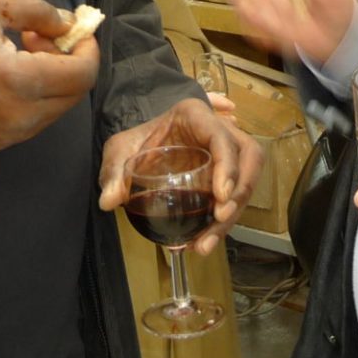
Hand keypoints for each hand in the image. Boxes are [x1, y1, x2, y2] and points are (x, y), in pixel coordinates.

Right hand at [0, 0, 98, 150]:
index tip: (75, 31)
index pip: (83, 73)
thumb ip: (36, 10)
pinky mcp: (2, 143)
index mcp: (21, 81)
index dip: (88, 49)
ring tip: (22, 54)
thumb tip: (68, 24)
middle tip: (40, 38)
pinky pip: (37, 119)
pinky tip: (11, 76)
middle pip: (76, 92)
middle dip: (69, 61)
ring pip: (59, 107)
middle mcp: (23, 115)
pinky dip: (37, 96)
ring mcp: (13, 134)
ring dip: (54, 79)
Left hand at [98, 99, 264, 256]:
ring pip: (247, 178)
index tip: (220, 197)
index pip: (221, 136)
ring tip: (207, 242)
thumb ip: (113, 173)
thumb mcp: (119, 151)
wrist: (140, 145)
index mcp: (195, 116)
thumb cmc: (135, 141)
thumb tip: (109, 201)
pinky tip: (204, 241)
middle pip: (248, 157)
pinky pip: (235, 194)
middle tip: (219, 219)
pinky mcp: (226, 174)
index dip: (228, 165)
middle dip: (240, 191)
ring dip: (235, 212)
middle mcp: (218, 129)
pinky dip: (224, 220)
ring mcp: (226, 152)